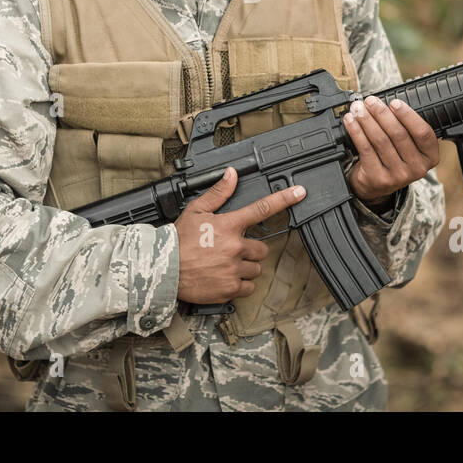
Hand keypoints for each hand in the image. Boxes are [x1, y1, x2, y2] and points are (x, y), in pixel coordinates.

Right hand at [173, 167, 305, 304]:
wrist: (163, 270)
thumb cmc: (177, 240)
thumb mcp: (195, 210)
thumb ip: (218, 193)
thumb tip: (231, 174)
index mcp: (229, 225)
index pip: (262, 209)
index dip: (284, 199)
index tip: (300, 193)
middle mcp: (235, 247)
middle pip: (262, 248)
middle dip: (251, 250)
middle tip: (232, 251)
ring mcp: (234, 269)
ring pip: (256, 268)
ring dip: (245, 267)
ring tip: (225, 265)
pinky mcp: (230, 289)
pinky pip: (249, 287)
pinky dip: (240, 285)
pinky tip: (225, 279)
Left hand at [342, 95, 439, 207]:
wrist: (377, 185)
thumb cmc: (394, 156)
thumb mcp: (408, 145)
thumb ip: (405, 127)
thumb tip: (385, 103)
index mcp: (430, 157)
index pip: (423, 133)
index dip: (408, 115)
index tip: (394, 102)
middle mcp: (417, 168)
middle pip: (398, 134)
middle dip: (381, 113)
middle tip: (370, 101)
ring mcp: (398, 176)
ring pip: (380, 140)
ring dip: (366, 120)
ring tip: (358, 108)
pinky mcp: (378, 178)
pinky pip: (366, 149)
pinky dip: (356, 131)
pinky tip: (351, 121)